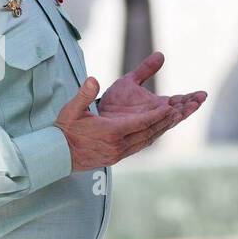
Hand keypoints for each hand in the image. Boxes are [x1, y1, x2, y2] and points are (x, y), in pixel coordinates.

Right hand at [56, 76, 198, 172]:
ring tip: (172, 120)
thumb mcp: (72, 109)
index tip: (171, 107)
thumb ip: (84, 94)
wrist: (57, 155)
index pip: (140, 123)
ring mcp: (117, 154)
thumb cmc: (64, 129)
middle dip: (164, 122)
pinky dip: (148, 138)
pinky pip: (138, 147)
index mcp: (111, 132)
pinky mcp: (115, 158)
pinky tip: (154, 132)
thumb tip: (92, 79)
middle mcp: (118, 145)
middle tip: (180, 112)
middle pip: (148, 133)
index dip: (157, 115)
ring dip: (159, 130)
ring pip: (145, 141)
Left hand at [97, 52, 207, 132]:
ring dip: (181, 112)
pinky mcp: (139, 129)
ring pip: (169, 119)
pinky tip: (173, 113)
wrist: (95, 115)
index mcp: (157, 106)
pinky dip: (164, 119)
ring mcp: (148, 123)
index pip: (178, 102)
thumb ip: (146, 69)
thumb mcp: (130, 81)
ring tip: (193, 105)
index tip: (203, 93)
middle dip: (190, 105)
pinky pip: (155, 125)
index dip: (190, 98)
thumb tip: (161, 54)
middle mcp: (155, 116)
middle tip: (202, 98)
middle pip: (178, 111)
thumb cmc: (113, 101)